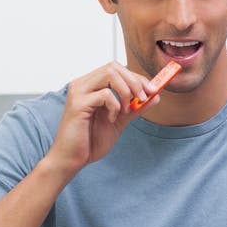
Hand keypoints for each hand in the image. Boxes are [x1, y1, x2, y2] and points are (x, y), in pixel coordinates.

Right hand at [47, 62, 159, 176]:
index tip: (152, 90)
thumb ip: (134, 108)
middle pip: (114, 67)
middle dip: (134, 81)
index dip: (136, 77)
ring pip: (109, 74)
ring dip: (126, 91)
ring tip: (126, 109)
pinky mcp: (78, 104)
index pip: (116, 69)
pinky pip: (105, 94)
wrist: (72, 160)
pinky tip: (111, 119)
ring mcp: (79, 92)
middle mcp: (83, 84)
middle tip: (144, 97)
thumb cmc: (90, 141)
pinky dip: (114, 106)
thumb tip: (155, 96)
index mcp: (91, 86)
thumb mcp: (119, 121)